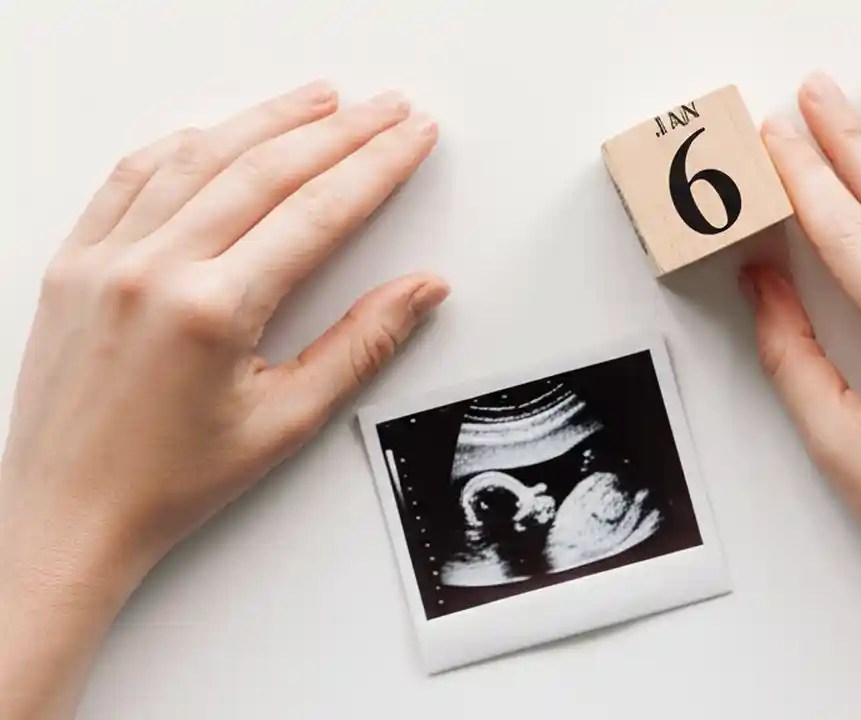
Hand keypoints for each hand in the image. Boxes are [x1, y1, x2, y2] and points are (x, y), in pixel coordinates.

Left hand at [0, 81, 447, 718]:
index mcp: (210, 310)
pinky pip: (132, 175)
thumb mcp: (286, 420)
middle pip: (266, 168)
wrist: (68, 515)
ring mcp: (104, 258)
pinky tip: (219, 131)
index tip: (411, 139)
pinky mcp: (73, 261)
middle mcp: (152, 269)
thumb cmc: (168, 482)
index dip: (376, 166)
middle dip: (339, 130)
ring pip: (199, 155)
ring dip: (267, 119)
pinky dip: (185, 143)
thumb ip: (361, 345)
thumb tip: (420, 291)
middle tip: (386, 108)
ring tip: (319, 99)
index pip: (318, 212)